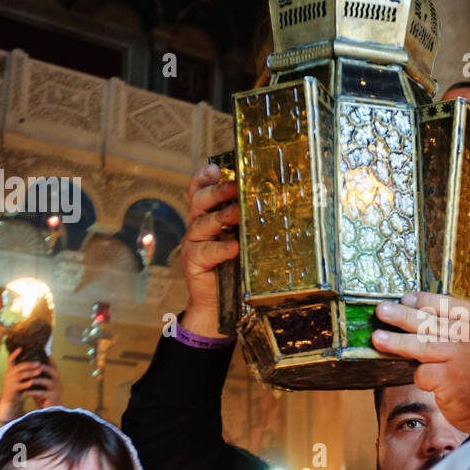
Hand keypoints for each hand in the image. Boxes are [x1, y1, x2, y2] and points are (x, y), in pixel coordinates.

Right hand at [0, 348, 49, 421]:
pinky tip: (35, 381)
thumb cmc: (19, 388)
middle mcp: (8, 374)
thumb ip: (26, 371)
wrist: (11, 401)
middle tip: (39, 363)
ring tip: (39, 371)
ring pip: (21, 375)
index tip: (21, 348)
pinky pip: (21, 385)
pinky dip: (29, 382)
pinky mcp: (12, 389)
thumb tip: (39, 363)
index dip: (15, 353)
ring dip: (31, 372)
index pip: (10, 360)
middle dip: (29, 364)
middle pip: (19, 366)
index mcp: (10, 371)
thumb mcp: (21, 379)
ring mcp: (9, 382)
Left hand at [26, 361, 63, 409]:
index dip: (50, 361)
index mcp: (56, 380)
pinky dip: (33, 392)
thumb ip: (40, 378)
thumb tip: (32, 368)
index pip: (54, 368)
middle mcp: (58, 384)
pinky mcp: (52, 398)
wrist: (50, 412)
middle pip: (54, 372)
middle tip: (36, 365)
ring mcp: (56, 390)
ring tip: (28, 380)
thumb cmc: (45, 398)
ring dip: (37, 380)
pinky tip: (26, 393)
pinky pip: (42, 393)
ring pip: (47, 382)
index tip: (45, 355)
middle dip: (45, 368)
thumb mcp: (43, 386)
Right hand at [180, 164, 239, 337]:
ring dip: (220, 216)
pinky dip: (220, 248)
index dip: (204, 177)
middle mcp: (197, 225)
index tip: (216, 168)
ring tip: (237, 213)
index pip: (200, 189)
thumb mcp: (243, 238)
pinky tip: (233, 247)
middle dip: (216, 191)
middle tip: (234, 186)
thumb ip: (249, 222)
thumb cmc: (235, 265)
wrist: (219, 301)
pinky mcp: (192, 261)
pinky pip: (205, 251)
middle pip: (199, 200)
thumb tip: (277, 203)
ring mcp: (193, 242)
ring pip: (201, 223)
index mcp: (208, 214)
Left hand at [372, 292, 469, 433]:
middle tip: (382, 310)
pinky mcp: (448, 377)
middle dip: (402, 315)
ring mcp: (460, 356)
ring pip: (420, 344)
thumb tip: (420, 318)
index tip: (407, 298)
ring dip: (395, 341)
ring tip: (377, 338)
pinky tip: (429, 384)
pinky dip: (421, 378)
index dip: (425, 301)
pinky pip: (422, 372)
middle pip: (430, 322)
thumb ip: (462, 331)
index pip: (450, 304)